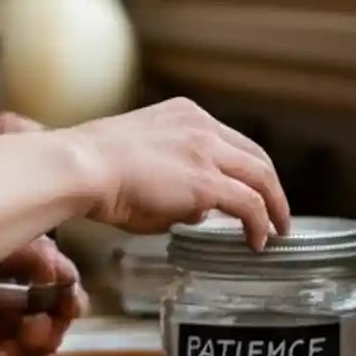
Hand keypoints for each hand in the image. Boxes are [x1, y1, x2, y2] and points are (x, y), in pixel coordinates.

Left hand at [0, 237, 86, 355]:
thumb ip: (24, 252)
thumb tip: (62, 271)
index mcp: (3, 254)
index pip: (53, 273)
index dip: (66, 292)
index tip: (68, 309)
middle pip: (47, 310)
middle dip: (48, 328)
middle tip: (32, 338)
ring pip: (29, 339)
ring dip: (26, 352)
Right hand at [64, 98, 290, 249]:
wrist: (76, 168)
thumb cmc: (95, 171)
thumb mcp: (146, 163)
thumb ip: (178, 181)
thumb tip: (201, 210)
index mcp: (186, 114)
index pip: (234, 142)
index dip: (250, 170)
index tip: (256, 191)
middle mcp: (202, 127)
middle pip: (257, 158)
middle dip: (273, 190)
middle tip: (278, 215)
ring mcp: (207, 152)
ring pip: (262, 179)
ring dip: (275, 209)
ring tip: (277, 232)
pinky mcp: (207, 181)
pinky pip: (250, 205)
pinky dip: (260, 224)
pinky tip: (257, 241)